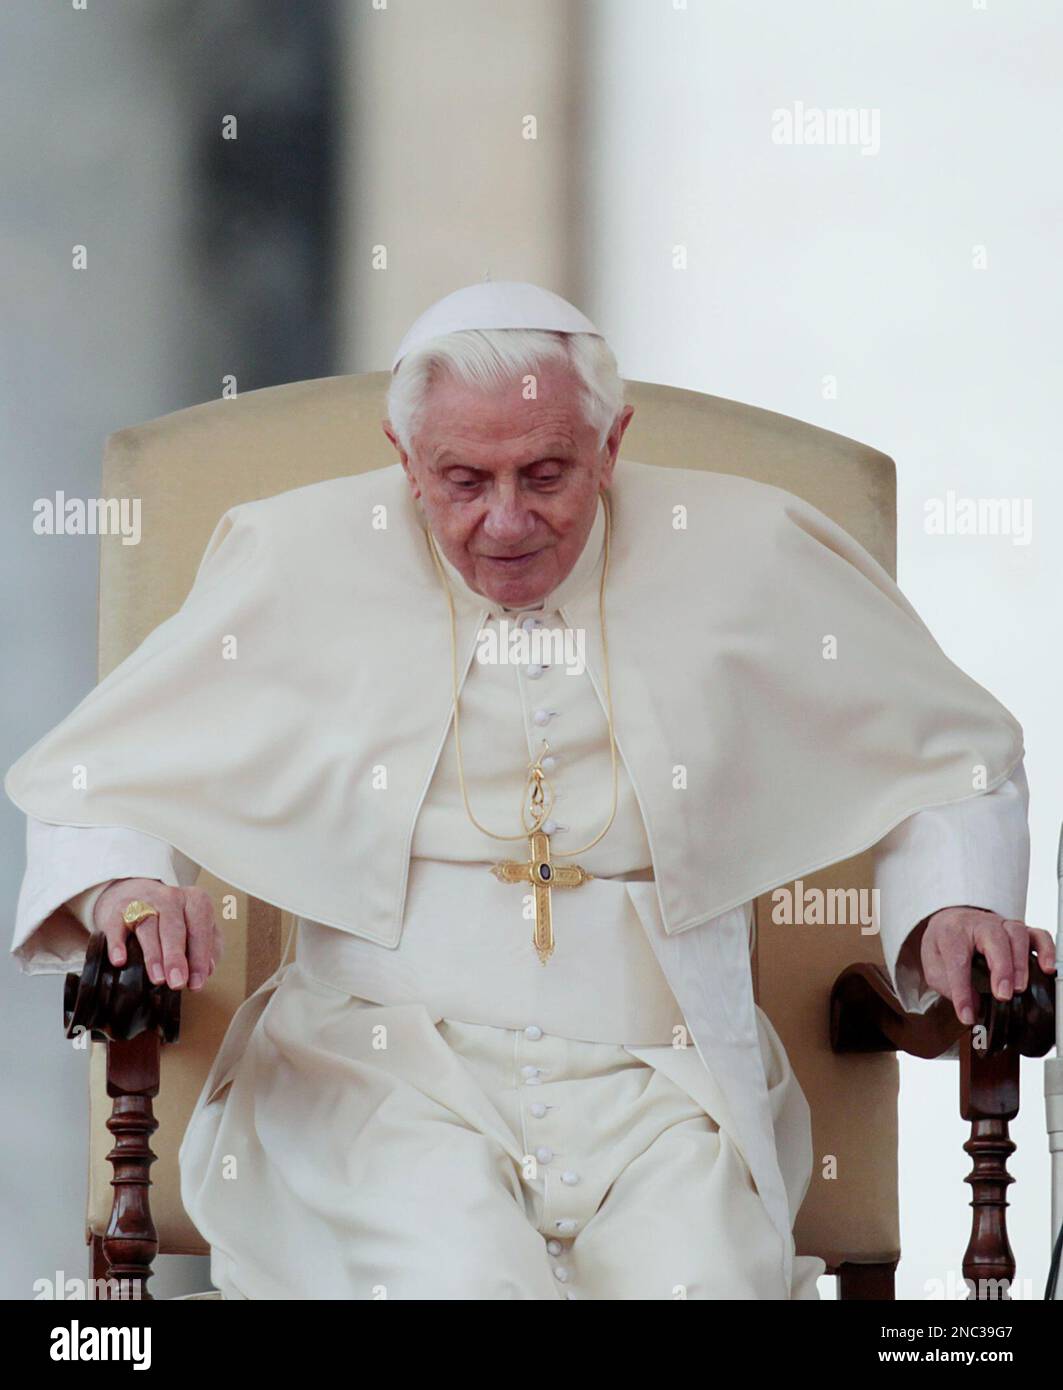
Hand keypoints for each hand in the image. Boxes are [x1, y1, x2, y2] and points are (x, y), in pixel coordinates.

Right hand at [93, 877, 221, 991]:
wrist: (135, 892)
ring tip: (157, 979)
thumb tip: (208, 970)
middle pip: (173, 927)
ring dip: (153, 954)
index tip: (196, 983)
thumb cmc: (172, 918)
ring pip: (148, 926)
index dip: (199, 958)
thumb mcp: (196, 926)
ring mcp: (143, 900)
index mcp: (195, 901)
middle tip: (177, 983)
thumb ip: (208, 947)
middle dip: (175, 957)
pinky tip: (119, 961)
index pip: (200, 929)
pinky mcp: (118, 909)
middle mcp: (170, 897)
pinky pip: (117, 925)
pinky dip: (117, 944)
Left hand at [919, 906, 1055, 1026]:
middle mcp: (979, 925)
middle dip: (1002, 969)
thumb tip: (974, 1007)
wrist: (951, 919)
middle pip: (994, 940)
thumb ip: (948, 986)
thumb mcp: (933, 965)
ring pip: (1017, 935)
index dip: (962, 991)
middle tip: (1003, 995)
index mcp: (951, 933)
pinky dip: (1045, 949)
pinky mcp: (1018, 930)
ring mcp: (1001, 925)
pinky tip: (1046, 968)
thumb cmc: (945, 942)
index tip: (967, 1014)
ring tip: (1020, 987)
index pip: (957, 961)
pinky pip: (1037, 934)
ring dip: (1021, 963)